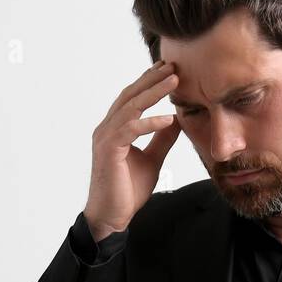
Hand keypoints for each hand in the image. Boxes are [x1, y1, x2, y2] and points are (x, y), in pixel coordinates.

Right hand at [83, 60, 180, 240]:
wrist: (112, 216)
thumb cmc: (127, 190)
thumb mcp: (152, 159)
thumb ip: (161, 140)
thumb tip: (175, 121)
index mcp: (115, 129)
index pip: (132, 98)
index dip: (149, 82)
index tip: (169, 70)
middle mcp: (107, 129)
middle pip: (130, 95)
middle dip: (152, 79)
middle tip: (173, 64)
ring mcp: (105, 138)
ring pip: (130, 107)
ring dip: (153, 92)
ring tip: (174, 81)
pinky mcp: (109, 151)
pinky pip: (130, 130)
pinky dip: (150, 122)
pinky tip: (168, 118)